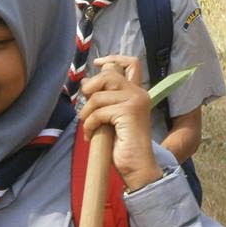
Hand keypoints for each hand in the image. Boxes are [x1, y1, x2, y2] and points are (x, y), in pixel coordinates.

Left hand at [79, 59, 162, 191]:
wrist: (137, 167)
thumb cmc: (124, 146)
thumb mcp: (113, 117)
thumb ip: (106, 99)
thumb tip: (87, 82)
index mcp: (138, 93)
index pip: (131, 63)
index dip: (113, 59)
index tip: (97, 64)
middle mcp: (139, 93)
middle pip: (108, 75)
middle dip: (91, 88)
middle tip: (86, 106)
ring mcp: (135, 101)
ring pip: (98, 96)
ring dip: (86, 113)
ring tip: (88, 127)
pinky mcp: (128, 112)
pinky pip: (98, 112)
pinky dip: (89, 124)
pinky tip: (91, 136)